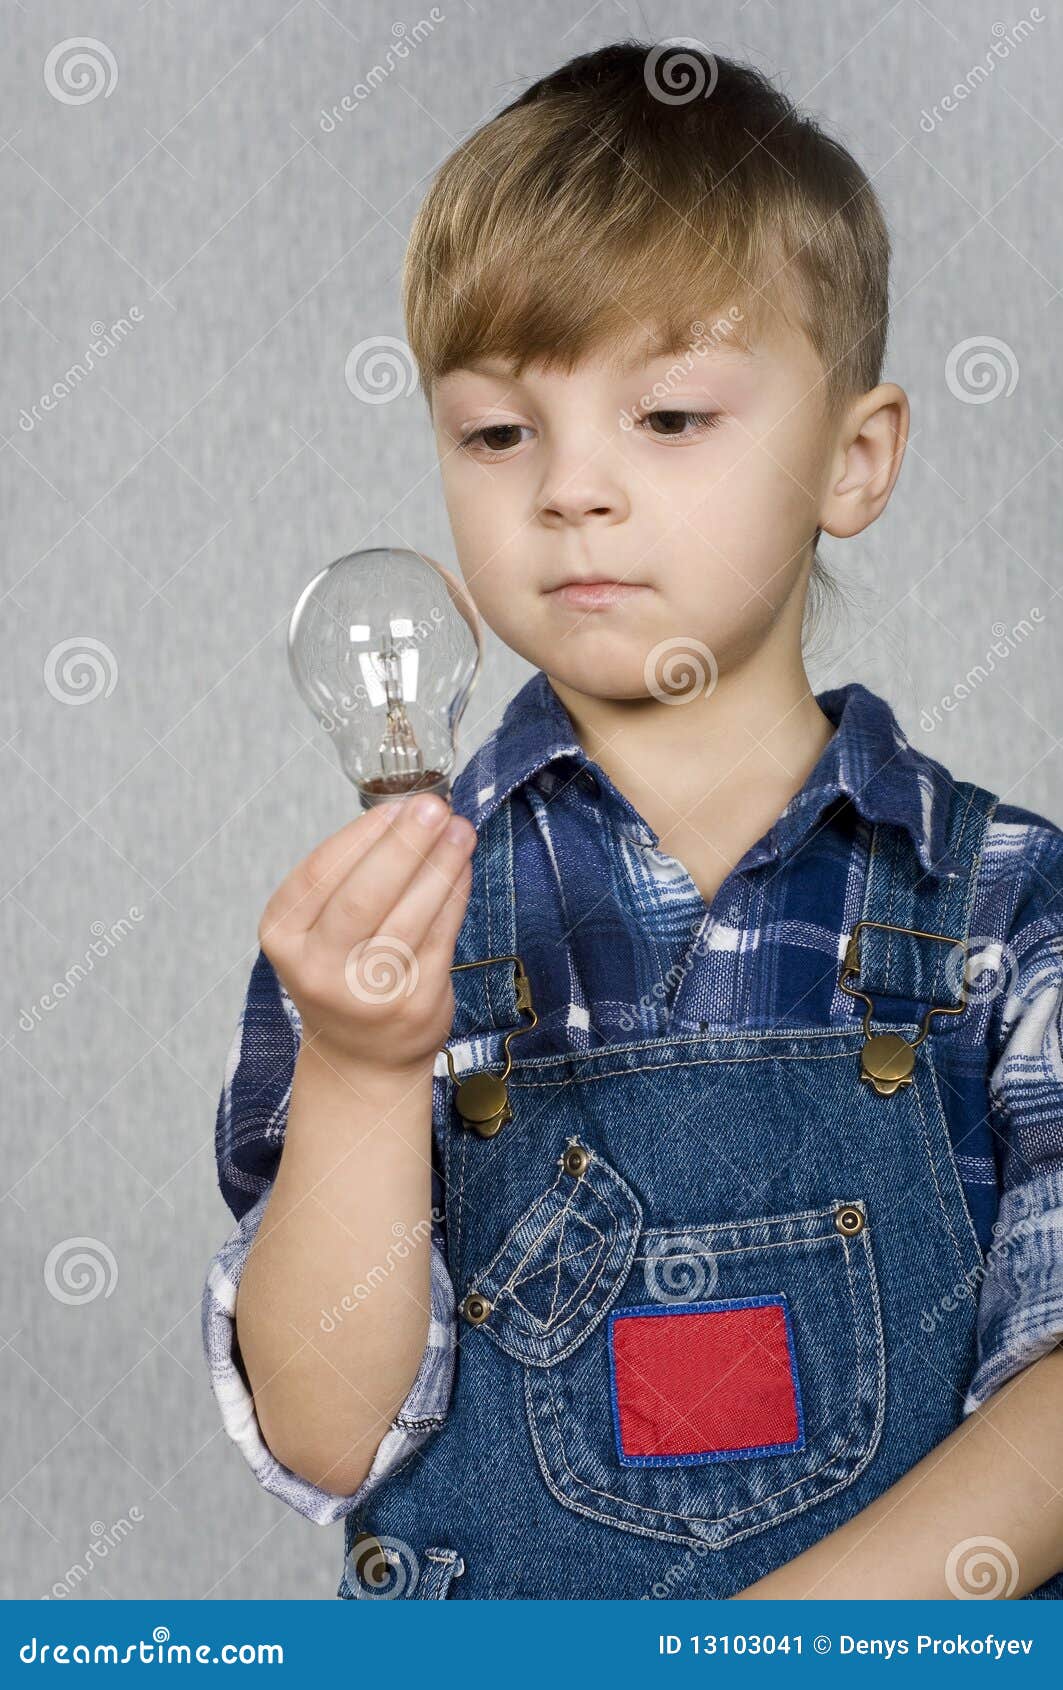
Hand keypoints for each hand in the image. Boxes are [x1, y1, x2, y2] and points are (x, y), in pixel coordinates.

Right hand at [257, 794, 476, 1073]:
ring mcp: (365, 992)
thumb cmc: (342, 969)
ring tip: (460, 831)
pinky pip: (439, 937)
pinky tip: (462, 868)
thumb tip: (408, 812)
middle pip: (363, 895)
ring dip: (440, 865)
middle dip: (405, 844)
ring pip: (409, 915)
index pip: (321, 872)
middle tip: (435, 807)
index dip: (364, 833)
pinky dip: (454, 896)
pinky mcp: (412, 1004)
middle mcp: (317, 967)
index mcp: (283, 935)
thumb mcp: (320, 925)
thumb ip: (351, 873)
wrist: (360, 1054)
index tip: (399, 804)